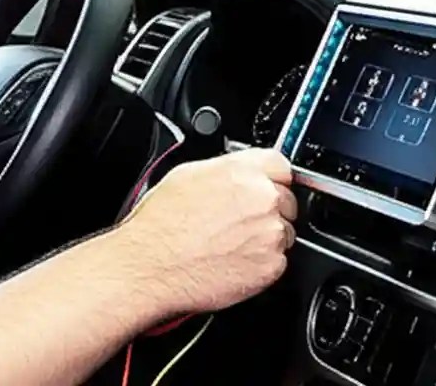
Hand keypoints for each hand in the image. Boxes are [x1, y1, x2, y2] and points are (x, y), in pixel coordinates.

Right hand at [115, 147, 297, 315]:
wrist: (149, 268)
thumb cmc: (159, 227)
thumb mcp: (188, 176)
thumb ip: (227, 171)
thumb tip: (238, 173)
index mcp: (244, 172)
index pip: (281, 165)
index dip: (272, 179)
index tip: (266, 188)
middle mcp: (263, 199)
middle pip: (286, 199)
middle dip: (269, 210)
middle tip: (240, 224)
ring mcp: (271, 233)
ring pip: (284, 232)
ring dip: (266, 238)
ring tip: (230, 246)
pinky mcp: (272, 265)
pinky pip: (278, 261)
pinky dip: (262, 265)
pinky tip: (233, 263)